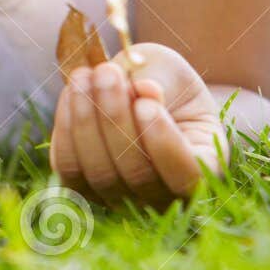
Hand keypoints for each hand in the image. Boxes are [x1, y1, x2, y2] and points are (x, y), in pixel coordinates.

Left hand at [49, 40, 228, 208]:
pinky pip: (68, 166)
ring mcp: (121, 197)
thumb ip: (162, 83)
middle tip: (107, 72)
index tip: (146, 102)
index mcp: (203, 167)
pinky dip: (66, 127)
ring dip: (86, 120)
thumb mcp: (172, 73)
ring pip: (99, 173)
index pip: (186, 175)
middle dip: (115, 117)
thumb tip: (143, 90)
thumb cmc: (164, 80)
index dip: (163, 142)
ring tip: (85, 76)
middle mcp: (164, 195)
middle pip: (136, 174)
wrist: (137, 85)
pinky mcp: (82, 186)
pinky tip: (73, 91)